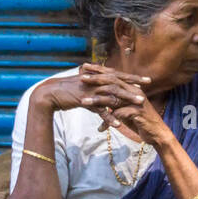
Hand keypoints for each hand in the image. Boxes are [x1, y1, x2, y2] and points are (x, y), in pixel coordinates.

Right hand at [31, 64, 150, 120]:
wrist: (49, 94)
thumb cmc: (68, 91)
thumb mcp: (85, 86)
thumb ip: (98, 86)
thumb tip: (108, 88)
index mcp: (97, 76)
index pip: (118, 75)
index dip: (133, 77)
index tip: (147, 80)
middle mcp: (95, 80)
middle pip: (118, 82)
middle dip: (134, 86)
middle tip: (147, 90)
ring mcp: (90, 89)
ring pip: (111, 94)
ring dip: (126, 99)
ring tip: (139, 104)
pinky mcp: (84, 100)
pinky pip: (98, 109)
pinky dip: (108, 116)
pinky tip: (118, 124)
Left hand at [79, 64, 172, 146]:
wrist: (157, 133)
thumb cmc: (141, 121)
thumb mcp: (127, 109)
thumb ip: (116, 104)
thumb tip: (103, 104)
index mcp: (131, 88)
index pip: (113, 75)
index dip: (99, 70)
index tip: (84, 68)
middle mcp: (134, 91)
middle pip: (112, 81)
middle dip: (96, 79)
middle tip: (81, 78)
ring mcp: (136, 102)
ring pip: (114, 97)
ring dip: (97, 99)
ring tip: (83, 101)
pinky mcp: (137, 113)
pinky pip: (119, 115)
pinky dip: (109, 121)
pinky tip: (100, 127)